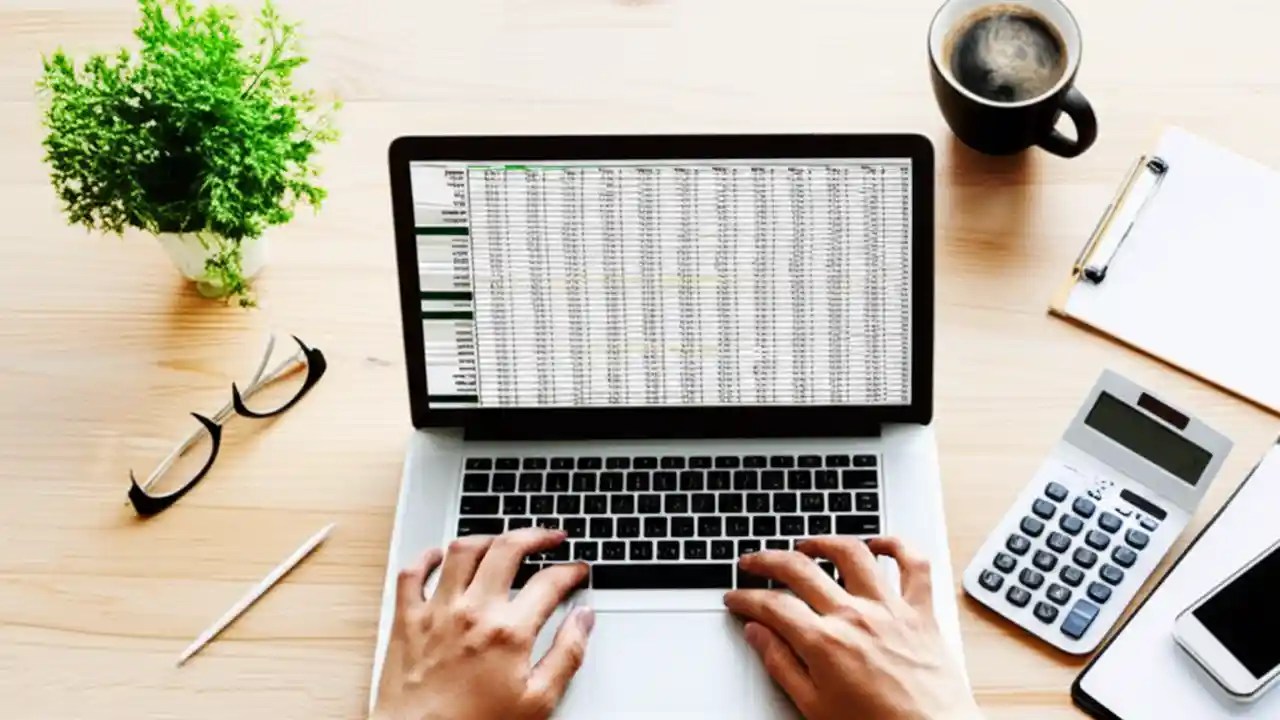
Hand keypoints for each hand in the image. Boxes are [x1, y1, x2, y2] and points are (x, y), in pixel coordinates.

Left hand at [372, 528, 594, 719]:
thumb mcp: (538, 701)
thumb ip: (567, 655)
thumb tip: (583, 619)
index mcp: (509, 632)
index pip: (549, 583)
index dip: (571, 571)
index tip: (578, 571)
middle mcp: (473, 611)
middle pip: (508, 548)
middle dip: (535, 536)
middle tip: (550, 538)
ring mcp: (437, 611)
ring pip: (462, 550)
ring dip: (487, 538)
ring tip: (502, 540)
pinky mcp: (407, 620)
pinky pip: (413, 572)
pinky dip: (426, 556)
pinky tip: (440, 555)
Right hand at [724, 537, 979, 719]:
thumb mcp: (814, 706)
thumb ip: (781, 664)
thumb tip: (756, 633)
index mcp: (825, 643)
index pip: (772, 605)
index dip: (746, 598)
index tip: (736, 598)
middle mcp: (856, 616)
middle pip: (800, 568)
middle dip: (766, 560)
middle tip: (753, 562)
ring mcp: (890, 609)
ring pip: (852, 552)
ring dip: (823, 542)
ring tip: (805, 545)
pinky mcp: (920, 611)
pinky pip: (913, 564)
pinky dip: (897, 545)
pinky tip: (878, 543)